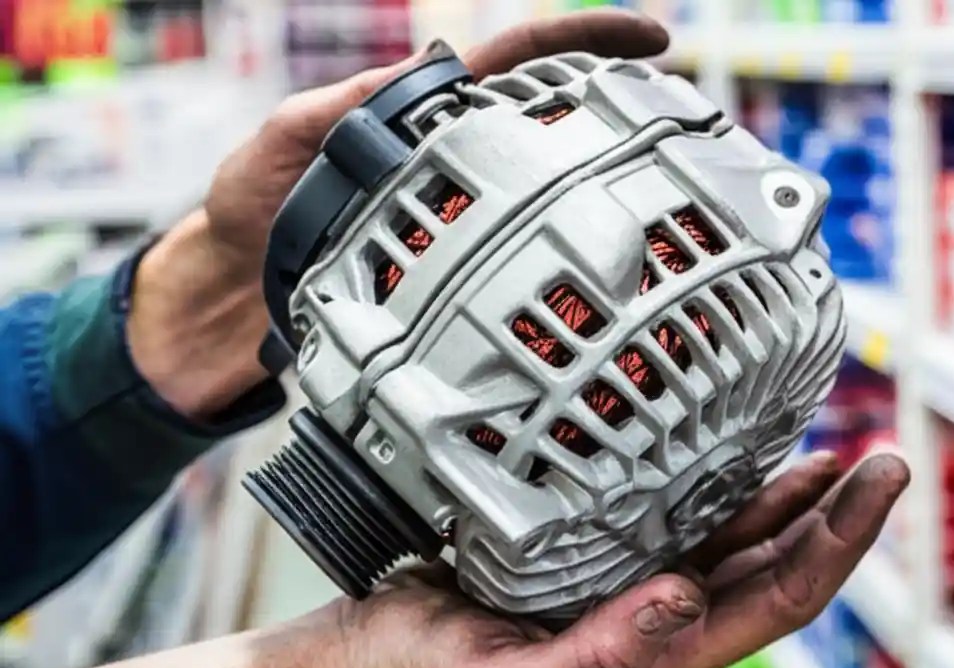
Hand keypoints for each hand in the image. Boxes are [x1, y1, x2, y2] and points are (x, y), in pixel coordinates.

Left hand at [127, 10, 669, 418]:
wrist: (230, 287)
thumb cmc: (251, 204)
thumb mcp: (286, 137)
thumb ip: (347, 104)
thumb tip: (430, 71)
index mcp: (418, 112)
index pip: (513, 63)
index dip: (580, 44)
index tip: (644, 39)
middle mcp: (449, 163)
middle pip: (547, 126)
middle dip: (612, 119)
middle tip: (669, 128)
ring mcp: (454, 218)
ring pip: (538, 198)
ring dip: (589, 197)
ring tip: (643, 199)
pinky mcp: (449, 272)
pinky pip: (508, 260)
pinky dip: (545, 263)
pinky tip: (573, 274)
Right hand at [262, 450, 908, 667]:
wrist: (368, 664)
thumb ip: (603, 657)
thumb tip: (688, 601)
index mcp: (656, 655)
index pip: (778, 600)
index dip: (838, 545)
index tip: (874, 483)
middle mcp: (658, 618)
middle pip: (776, 566)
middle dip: (835, 516)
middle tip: (878, 456)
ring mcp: (631, 583)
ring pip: (737, 538)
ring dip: (792, 497)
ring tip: (834, 450)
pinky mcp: (595, 553)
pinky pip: (680, 512)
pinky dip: (719, 480)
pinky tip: (738, 449)